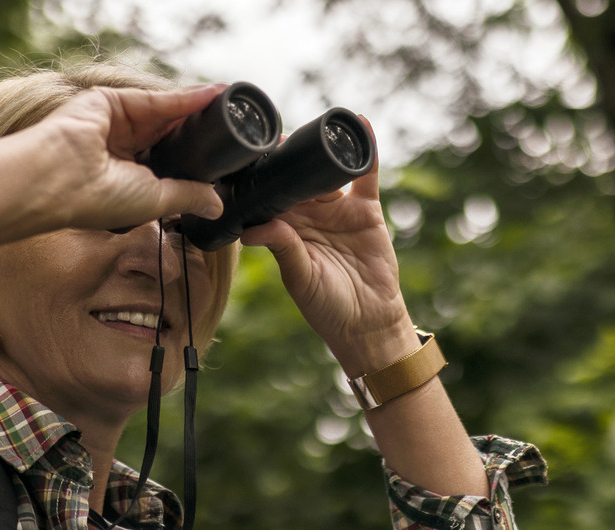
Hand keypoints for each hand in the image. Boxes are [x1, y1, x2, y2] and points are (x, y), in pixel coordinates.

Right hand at [34, 84, 226, 231]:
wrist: (60, 179)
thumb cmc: (97, 200)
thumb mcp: (155, 201)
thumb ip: (187, 196)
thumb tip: (216, 205)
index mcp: (127, 178)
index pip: (167, 164)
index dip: (195, 159)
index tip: (225, 157)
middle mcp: (122, 150)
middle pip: (169, 136)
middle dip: (200, 132)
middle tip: (236, 128)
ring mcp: (116, 124)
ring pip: (165, 115)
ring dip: (198, 110)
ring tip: (232, 107)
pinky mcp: (112, 102)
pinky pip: (156, 100)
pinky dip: (185, 98)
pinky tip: (212, 96)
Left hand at [239, 119, 415, 374]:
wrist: (369, 321)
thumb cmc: (327, 306)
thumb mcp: (301, 278)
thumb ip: (283, 249)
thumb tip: (253, 228)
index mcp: (286, 230)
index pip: (268, 195)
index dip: (259, 175)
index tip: (245, 153)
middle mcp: (308, 216)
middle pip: (295, 176)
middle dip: (286, 153)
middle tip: (272, 128)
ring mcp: (337, 210)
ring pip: (326, 171)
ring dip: (321, 147)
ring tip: (313, 122)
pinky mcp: (365, 210)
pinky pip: (365, 176)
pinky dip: (365, 152)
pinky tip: (361, 124)